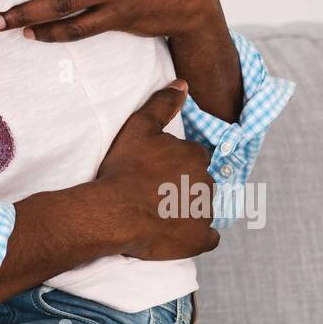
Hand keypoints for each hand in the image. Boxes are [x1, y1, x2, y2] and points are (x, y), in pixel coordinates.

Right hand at [96, 80, 218, 260]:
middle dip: (183, 186)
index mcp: (196, 155)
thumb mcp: (139, 127)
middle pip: (199, 182)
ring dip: (187, 209)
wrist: (114, 210)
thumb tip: (183, 84)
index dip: (175, 164)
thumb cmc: (124, 168)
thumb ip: (163, 103)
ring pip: (202, 208)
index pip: (194, 157)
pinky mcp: (201, 239)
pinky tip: (176, 232)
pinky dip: (196, 235)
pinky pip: (208, 237)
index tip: (156, 171)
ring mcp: (206, 213)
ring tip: (159, 213)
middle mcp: (207, 182)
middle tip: (155, 192)